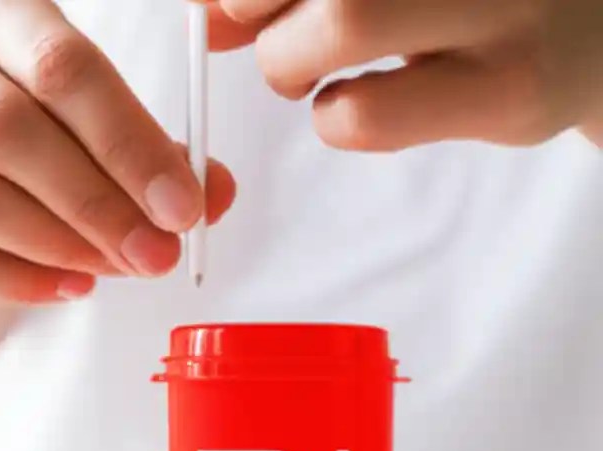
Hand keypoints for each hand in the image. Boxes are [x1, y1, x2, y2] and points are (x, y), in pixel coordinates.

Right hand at [0, 0, 235, 305]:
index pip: (62, 65)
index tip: (180, 205)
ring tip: (109, 271)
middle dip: (93, 201)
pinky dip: (11, 279)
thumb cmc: (24, 152)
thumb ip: (153, 157)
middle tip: (153, 253)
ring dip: (53, 242)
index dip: (128, 140)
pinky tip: (63, 287)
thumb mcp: (91, 135)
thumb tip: (211, 192)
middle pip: (5, 127)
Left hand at [198, 0, 602, 148]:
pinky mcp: (512, 91)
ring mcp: (506, 7)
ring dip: (287, 60)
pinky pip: (364, 115)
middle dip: (254, 1)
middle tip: (273, 25)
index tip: (241, 2)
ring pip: (339, 22)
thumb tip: (209, 14)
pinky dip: (332, 117)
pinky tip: (357, 102)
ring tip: (310, 68)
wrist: (601, 34)